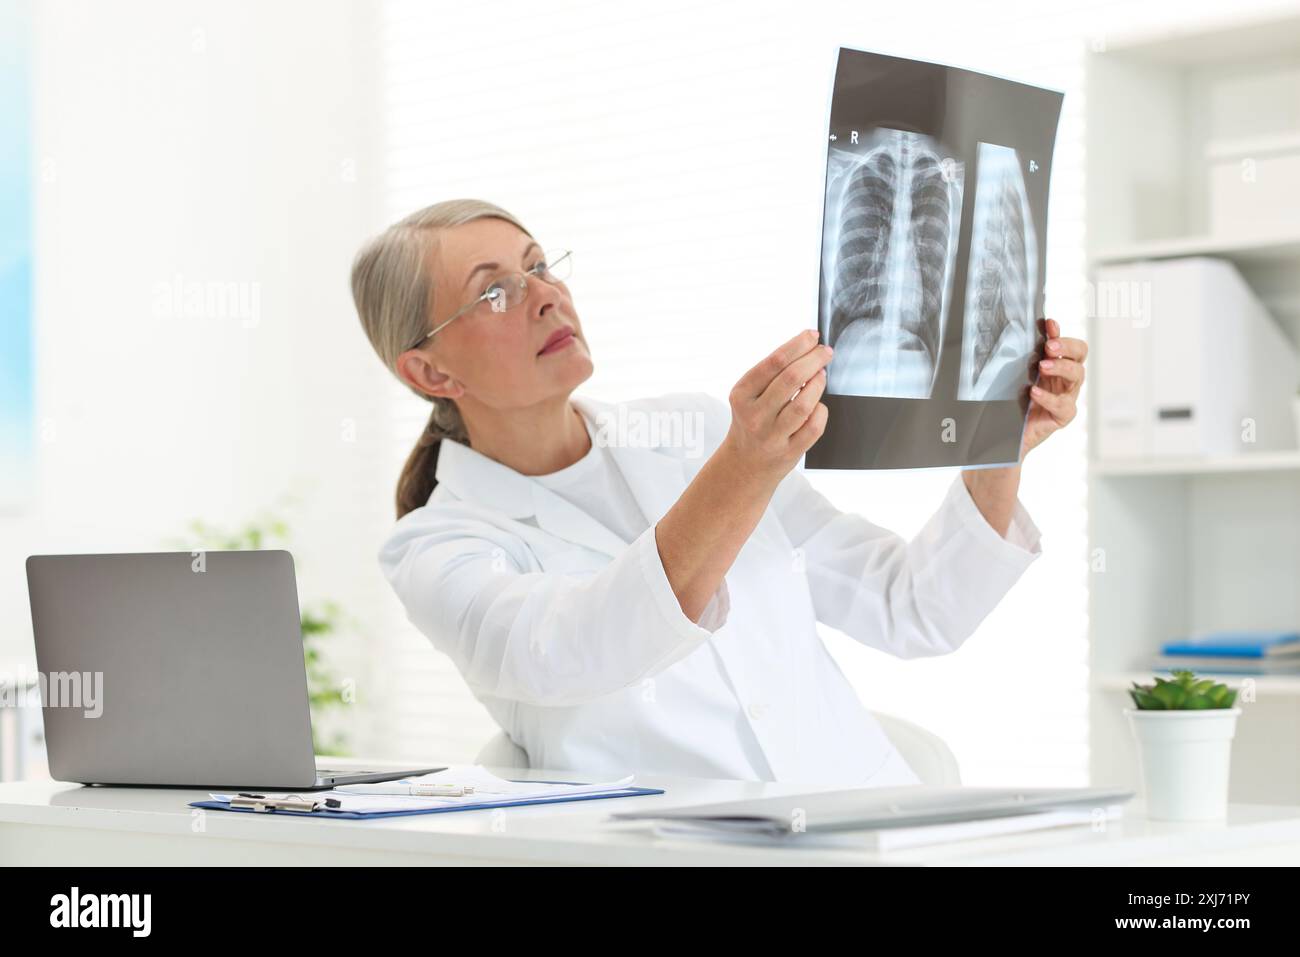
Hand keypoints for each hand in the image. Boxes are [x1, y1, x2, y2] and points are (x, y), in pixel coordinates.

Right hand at [724, 328, 831, 484]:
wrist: (745, 462)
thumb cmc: (752, 419)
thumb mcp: (749, 394)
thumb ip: (772, 373)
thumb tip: (807, 347)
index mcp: (742, 394)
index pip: (774, 362)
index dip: (798, 345)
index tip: (812, 336)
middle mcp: (754, 415)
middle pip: (791, 379)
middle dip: (814, 359)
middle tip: (825, 352)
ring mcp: (771, 435)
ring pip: (804, 404)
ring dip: (818, 384)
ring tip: (821, 375)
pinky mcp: (788, 451)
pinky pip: (813, 427)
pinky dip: (821, 410)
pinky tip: (818, 404)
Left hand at [1022, 318, 1085, 457]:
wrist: (1007, 433)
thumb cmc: (1015, 401)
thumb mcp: (1017, 376)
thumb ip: (1023, 358)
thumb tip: (1018, 334)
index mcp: (1057, 365)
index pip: (1068, 344)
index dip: (1061, 333)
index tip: (1049, 324)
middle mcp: (1065, 378)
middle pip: (1080, 355)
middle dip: (1067, 347)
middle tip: (1049, 347)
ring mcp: (1067, 396)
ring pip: (1077, 376)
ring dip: (1060, 368)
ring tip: (1042, 367)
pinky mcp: (1063, 416)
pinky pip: (1064, 405)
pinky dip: (1049, 397)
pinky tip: (1035, 392)